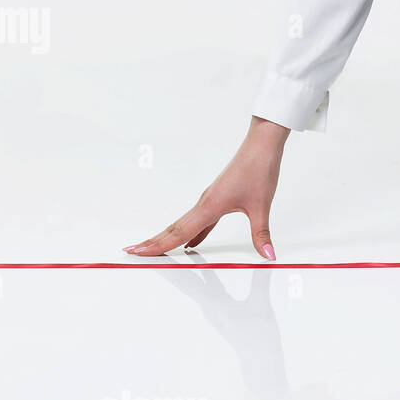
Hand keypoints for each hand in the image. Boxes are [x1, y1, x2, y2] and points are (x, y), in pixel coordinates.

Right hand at [122, 116, 290, 259]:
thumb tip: (268, 255)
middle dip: (153, 242)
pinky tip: (193, 242)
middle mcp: (205, 202)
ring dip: (168, 237)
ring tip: (154, 248)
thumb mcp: (261, 205)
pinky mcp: (218, 197)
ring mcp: (210, 199)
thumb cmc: (259, 168)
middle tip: (131, 252)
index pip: (179, 233)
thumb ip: (261, 233)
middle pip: (174, 228)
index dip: (157, 245)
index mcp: (210, 206)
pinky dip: (192, 232)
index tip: (136, 253)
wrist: (262, 144)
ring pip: (184, 223)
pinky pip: (199, 220)